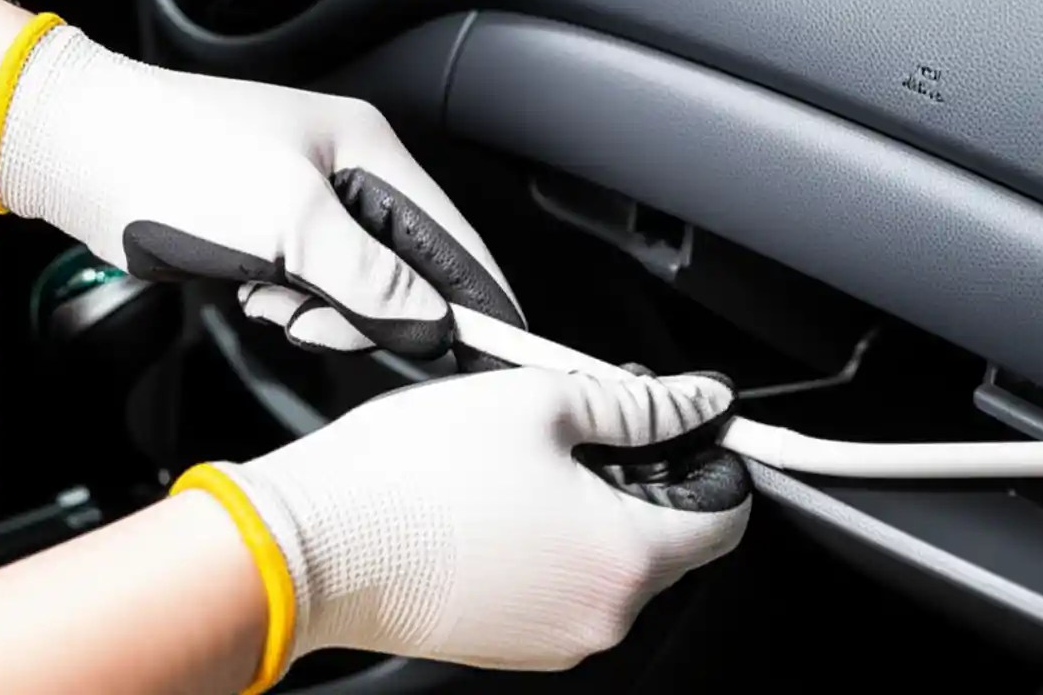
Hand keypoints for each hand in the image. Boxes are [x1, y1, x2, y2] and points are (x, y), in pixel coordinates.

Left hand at [0, 23, 522, 363]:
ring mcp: (313, 210)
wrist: (83, 153)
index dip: (477, 296)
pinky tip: (253, 288)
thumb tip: (431, 320)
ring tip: (270, 294)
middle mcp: (350, 180)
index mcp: (371, 154)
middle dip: (368, 311)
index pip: (452, 239)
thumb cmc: (179, 159)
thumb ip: (369, 275)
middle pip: (407, 275)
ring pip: (358, 294)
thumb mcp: (289, 220)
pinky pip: (315, 294)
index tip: (503, 347)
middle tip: (319, 319)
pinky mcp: (279, 237)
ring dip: (319, 312)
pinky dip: (290, 307)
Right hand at [180, 366, 750, 674]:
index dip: (716, 459)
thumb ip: (639, 403)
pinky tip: (506, 502)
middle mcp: (604, 614)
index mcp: (627, 556)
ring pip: (616, 562)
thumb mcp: (544, 401)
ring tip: (535, 459)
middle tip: (596, 423)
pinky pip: (568, 587)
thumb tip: (696, 401)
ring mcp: (558, 637)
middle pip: (673, 540)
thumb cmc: (414, 477)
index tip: (690, 428)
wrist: (316, 545)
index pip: (727, 516)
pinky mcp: (515, 642)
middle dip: (649, 476)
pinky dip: (558, 544)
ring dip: (599, 508)